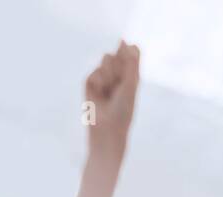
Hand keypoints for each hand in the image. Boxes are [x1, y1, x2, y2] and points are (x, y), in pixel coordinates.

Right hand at [84, 40, 139, 160]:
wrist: (107, 129)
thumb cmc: (123, 110)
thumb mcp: (131, 84)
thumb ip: (130, 62)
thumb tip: (124, 40)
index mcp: (132, 74)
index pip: (132, 51)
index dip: (129, 55)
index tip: (129, 69)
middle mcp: (117, 74)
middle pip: (117, 53)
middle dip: (119, 66)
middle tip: (120, 85)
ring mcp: (104, 77)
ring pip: (106, 58)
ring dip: (110, 74)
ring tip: (110, 91)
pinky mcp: (90, 83)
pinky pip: (95, 71)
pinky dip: (99, 81)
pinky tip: (99, 94)